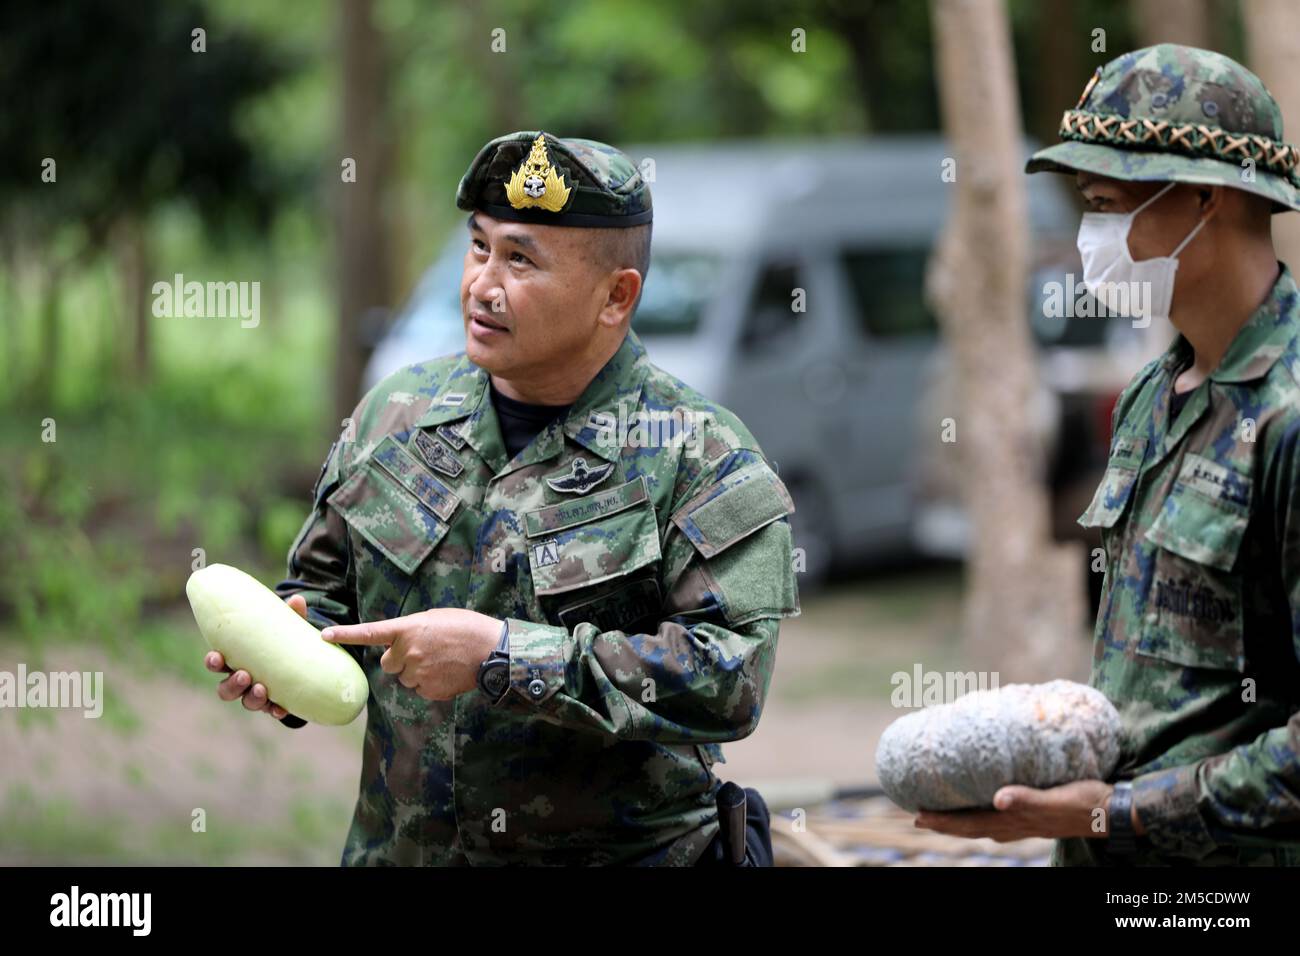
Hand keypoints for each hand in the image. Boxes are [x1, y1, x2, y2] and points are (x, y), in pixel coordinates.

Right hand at [202, 594, 308, 719]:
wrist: (303, 663)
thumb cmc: (283, 642)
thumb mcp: (286, 628)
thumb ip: (290, 616)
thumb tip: (296, 600)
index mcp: (237, 660)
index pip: (216, 664)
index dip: (213, 663)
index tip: (216, 656)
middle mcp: (242, 680)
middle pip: (226, 690)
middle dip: (232, 684)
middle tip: (244, 675)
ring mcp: (257, 695)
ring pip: (246, 702)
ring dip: (252, 698)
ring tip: (263, 689)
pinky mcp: (274, 704)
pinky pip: (272, 711)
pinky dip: (275, 710)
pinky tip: (281, 708)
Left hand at [322, 608, 502, 700]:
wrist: (492, 649)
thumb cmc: (466, 628)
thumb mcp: (435, 619)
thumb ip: (412, 630)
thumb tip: (402, 644)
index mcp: (408, 628)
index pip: (370, 632)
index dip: (345, 634)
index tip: (323, 634)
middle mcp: (408, 651)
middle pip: (389, 663)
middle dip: (401, 660)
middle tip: (425, 652)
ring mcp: (418, 672)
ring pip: (406, 678)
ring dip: (418, 672)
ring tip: (442, 661)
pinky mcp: (428, 690)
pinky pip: (421, 689)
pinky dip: (431, 684)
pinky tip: (448, 673)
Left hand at [914, 780, 1121, 841]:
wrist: (1113, 812)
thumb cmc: (1085, 802)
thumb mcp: (1056, 799)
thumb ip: (1027, 799)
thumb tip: (998, 799)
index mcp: (1015, 821)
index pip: (971, 823)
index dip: (944, 822)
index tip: (917, 816)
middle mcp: (1016, 825)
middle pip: (971, 827)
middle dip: (944, 823)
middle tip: (918, 816)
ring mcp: (1025, 823)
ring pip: (983, 825)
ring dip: (960, 821)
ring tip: (940, 814)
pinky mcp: (1034, 815)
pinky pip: (999, 817)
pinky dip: (982, 813)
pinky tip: (983, 806)